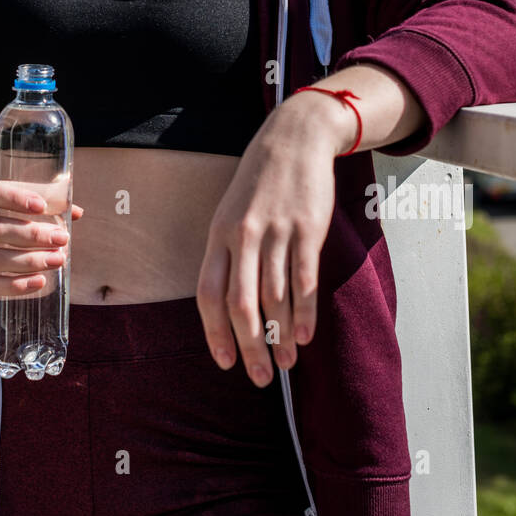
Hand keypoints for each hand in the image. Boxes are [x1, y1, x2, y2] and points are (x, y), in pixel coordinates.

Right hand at [0, 179, 81, 295]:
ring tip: (59, 259)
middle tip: (62, 238)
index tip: (41, 206)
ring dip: (31, 261)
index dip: (14, 198)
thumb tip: (76, 212)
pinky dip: (17, 286)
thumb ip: (37, 202)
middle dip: (34, 235)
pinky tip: (40, 281)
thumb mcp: (1, 203)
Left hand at [196, 97, 344, 385]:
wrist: (293, 138)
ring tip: (288, 363)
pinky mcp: (307, 229)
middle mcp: (243, 236)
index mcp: (219, 235)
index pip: (209, 293)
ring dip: (281, 337)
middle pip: (241, 304)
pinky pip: (304, 280)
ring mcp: (276, 232)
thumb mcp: (231, 214)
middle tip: (260, 377)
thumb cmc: (259, 184)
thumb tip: (229, 308)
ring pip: (275, 298)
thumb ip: (229, 256)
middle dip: (250, 347)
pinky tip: (305, 335)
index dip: (215, 332)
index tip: (225, 363)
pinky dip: (304, 312)